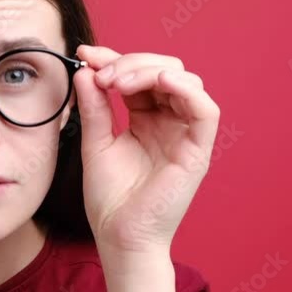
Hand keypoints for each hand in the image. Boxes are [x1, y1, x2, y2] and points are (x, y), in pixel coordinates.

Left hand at [72, 45, 220, 253]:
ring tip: (117, 83)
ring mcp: (185, 135)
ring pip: (184, 81)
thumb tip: (85, 70)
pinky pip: (206, 111)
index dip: (114, 59)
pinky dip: (187, 90)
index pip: (138, 75)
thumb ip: (94, 107)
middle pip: (163, 70)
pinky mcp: (198, 151)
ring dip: (150, 71)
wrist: (119, 237)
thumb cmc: (110, 199)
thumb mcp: (95, 143)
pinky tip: (160, 83)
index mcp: (146, 119)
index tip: (85, 54)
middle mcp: (169, 122)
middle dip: (130, 63)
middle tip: (101, 75)